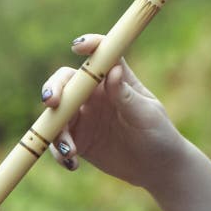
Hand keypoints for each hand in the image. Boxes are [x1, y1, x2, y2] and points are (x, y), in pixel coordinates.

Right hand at [40, 34, 183, 188]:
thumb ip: (126, 95)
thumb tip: (112, 71)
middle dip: (54, 87)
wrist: (156, 166)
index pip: (102, 54)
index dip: (90, 44)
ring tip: (69, 151)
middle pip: (68, 80)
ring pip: (57, 112)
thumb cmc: (158, 133)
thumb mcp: (145, 114)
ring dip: (55, 129)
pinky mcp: (77, 139)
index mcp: (117, 78)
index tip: (77, 46)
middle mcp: (96, 93)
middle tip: (52, 102)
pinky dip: (57, 151)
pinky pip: (56, 141)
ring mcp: (85, 116)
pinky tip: (72, 163)